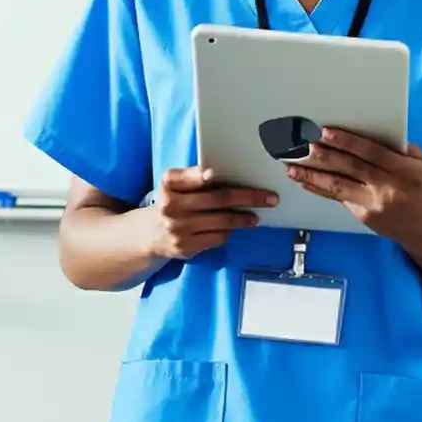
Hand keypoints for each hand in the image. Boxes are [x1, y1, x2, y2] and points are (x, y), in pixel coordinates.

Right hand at [149, 167, 278, 259]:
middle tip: (269, 197)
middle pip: (216, 199)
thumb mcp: (174, 185)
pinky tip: (235, 228)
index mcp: (168, 185)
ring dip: (244, 219)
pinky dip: (229, 232)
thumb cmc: (173, 202)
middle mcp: (171, 206)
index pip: (185, 178)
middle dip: (247, 197)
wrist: (152, 234)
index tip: (212, 174)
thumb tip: (219, 174)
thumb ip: (193, 177)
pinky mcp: (186, 247)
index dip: (198, 176)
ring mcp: (178, 229)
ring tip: (257, 216)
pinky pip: (217, 238)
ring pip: (221, 221)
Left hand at [286, 128, 421, 244]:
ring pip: (338, 187)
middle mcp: (386, 188)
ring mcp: (372, 204)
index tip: (327, 132)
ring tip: (291, 168)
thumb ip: (399, 149)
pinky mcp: (363, 216)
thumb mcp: (419, 165)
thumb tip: (371, 133)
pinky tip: (305, 182)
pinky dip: (320, 189)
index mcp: (403, 170)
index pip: (371, 152)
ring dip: (312, 177)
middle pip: (350, 168)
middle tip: (303, 147)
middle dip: (324, 156)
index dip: (347, 142)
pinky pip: (338, 199)